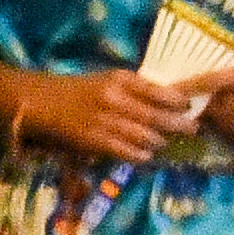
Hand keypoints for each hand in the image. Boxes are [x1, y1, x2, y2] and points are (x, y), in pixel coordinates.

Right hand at [23, 68, 204, 163]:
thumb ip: (135, 90)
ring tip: (167, 143)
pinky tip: (147, 155)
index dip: (180, 101)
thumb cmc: (77, 90)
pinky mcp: (96, 142)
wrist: (39, 101)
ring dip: (161, 142)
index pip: (162, 91)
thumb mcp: (107, 80)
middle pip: (160, 116)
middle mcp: (117, 98)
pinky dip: (142, 155)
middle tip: (194, 129)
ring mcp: (107, 121)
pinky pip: (129, 152)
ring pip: (148, 137)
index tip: (191, 106)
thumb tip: (169, 101)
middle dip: (180, 125)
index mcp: (121, 79)